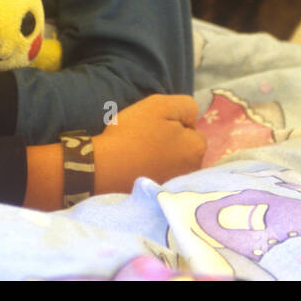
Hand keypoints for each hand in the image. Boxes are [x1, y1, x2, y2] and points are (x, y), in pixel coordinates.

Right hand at [92, 94, 206, 193]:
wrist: (103, 167)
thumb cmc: (133, 133)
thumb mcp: (161, 105)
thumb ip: (185, 107)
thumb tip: (191, 120)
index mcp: (197, 149)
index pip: (193, 130)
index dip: (174, 123)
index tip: (154, 126)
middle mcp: (193, 171)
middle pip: (184, 148)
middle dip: (171, 141)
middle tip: (146, 138)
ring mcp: (177, 185)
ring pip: (173, 162)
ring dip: (162, 156)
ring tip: (140, 152)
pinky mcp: (160, 194)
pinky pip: (162, 175)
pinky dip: (152, 170)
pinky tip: (137, 167)